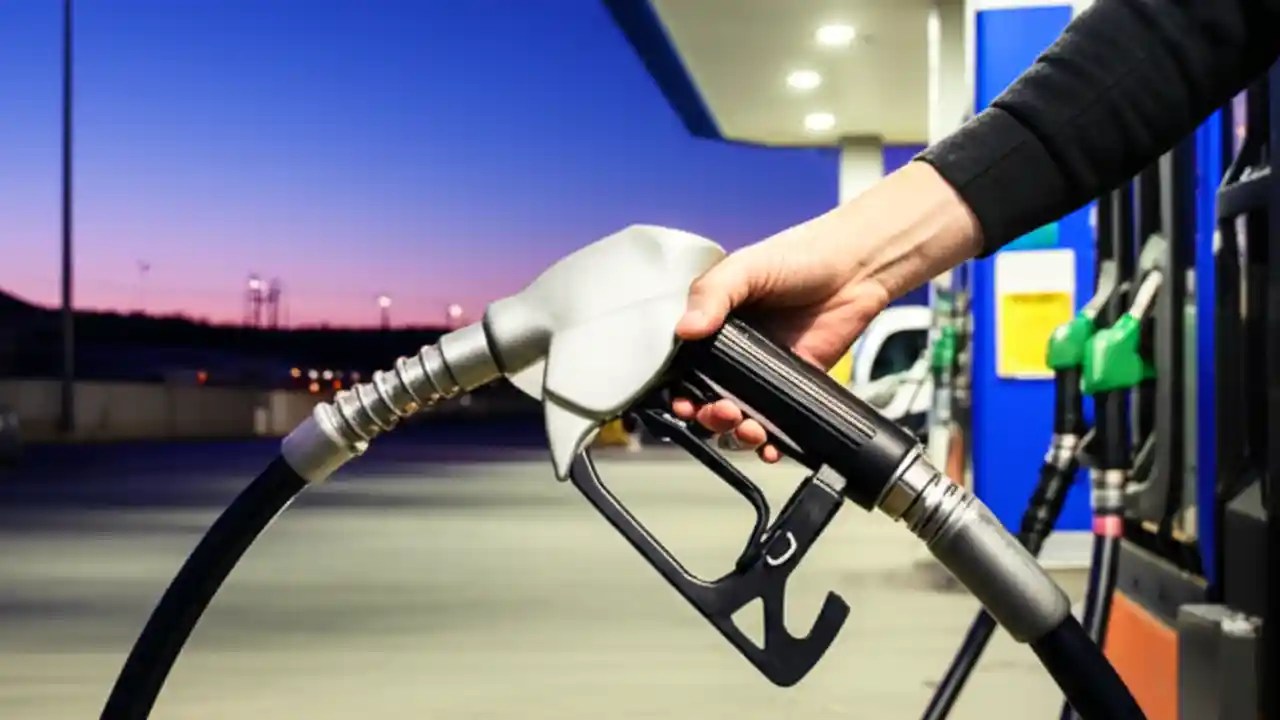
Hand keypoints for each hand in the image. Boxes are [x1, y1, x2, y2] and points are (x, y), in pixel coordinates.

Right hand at [670, 162, 981, 460]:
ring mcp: (764, 374)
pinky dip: (771, 443)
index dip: (678, 391)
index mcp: (713, 326)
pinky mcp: (796, 387)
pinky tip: (770, 447)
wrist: (856, 268)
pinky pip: (778, 424)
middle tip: (722, 412)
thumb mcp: (745, 268)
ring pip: (739, 418)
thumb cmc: (798, 257)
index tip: (682, 402)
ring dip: (738, 434)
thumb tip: (684, 330)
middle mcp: (733, 354)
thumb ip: (712, 295)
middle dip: (709, 417)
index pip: (683, 368)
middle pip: (707, 400)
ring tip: (749, 429)